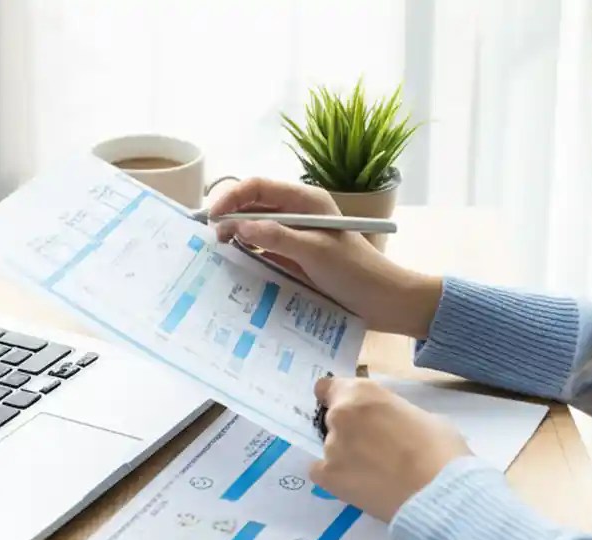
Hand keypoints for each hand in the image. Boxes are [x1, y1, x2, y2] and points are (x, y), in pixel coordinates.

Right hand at [210, 178, 442, 337]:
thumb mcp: (314, 252)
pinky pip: (262, 249)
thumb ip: (277, 237)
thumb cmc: (354, 272)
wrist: (382, 301)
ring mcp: (294, 235)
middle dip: (229, 216)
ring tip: (217, 251)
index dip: (232, 197)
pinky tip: (235, 264)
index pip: (258, 186)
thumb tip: (239, 226)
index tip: (212, 217)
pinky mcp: (293, 257)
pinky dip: (246, 253)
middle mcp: (297, 213)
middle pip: (253, 205)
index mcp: (305, 200)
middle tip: (209, 239)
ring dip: (235, 235)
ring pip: (254, 227)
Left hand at [311, 377, 471, 521]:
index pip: (328, 388)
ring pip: (330, 448)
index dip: (337, 398)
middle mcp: (340, 416)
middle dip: (349, 430)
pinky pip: (321, 472)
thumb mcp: (421, 416)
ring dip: (346, 455)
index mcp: (362, 393)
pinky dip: (335, 476)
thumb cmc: (441, 450)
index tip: (348, 410)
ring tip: (374, 473)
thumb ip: (394, 414)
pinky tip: (358, 484)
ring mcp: (330, 447)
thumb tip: (391, 424)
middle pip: (332, 420)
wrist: (439, 492)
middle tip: (375, 447)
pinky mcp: (328, 478)